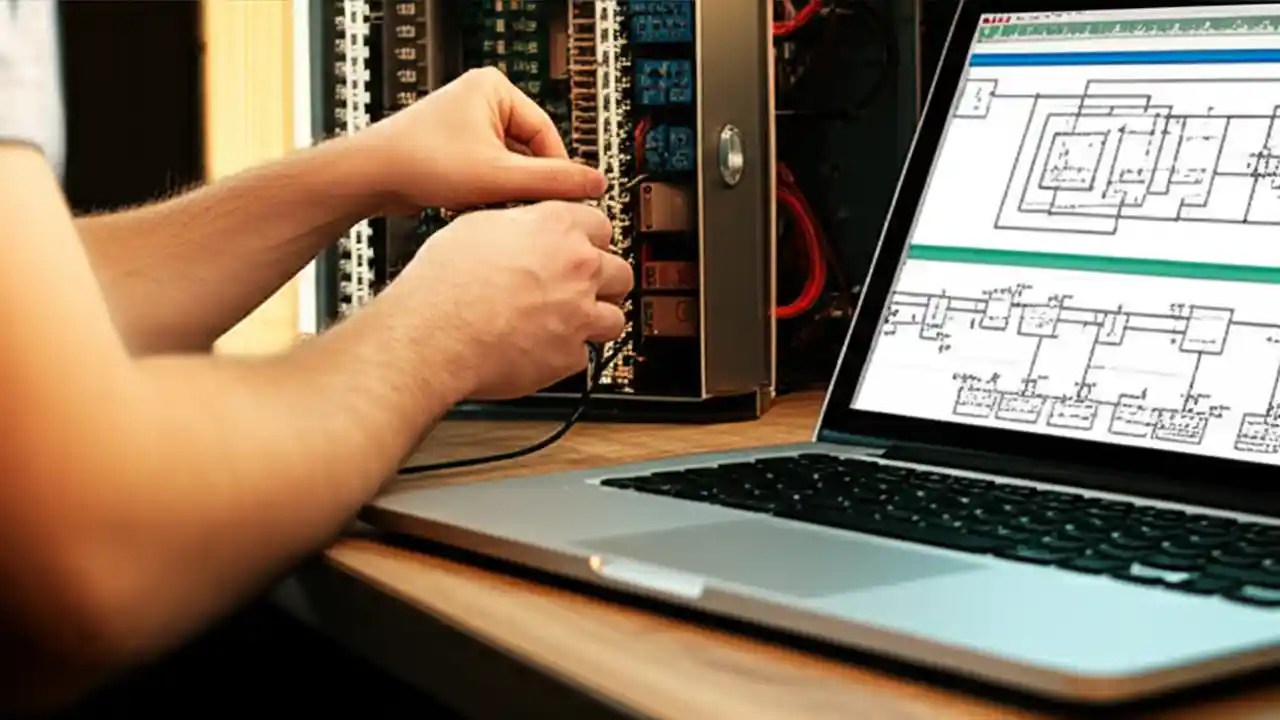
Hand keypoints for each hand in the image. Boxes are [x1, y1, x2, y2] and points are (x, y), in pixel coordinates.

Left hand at [355, 67, 605, 213]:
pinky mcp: (453, 149)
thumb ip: (552, 181)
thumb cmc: (419, 161)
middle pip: (527, 154)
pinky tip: (466, 203)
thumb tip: (593, 184)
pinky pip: (486, 175)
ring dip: (500, 192)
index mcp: (496, 88)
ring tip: (483, 203)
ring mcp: (466, 125)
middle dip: (520, 184)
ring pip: (506, 168)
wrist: (369, 178)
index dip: (555, 173)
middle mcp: (481, 101)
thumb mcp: (499, 176)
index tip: (565, 201)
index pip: (548, 135)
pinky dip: (482, 194)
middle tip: (518, 208)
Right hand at [395, 201, 632, 399]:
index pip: (602, 225)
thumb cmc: (444, 282)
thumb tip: (520, 227)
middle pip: (620, 271)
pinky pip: (584, 355)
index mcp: (556, 228)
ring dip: (597, 320)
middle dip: (605, 281)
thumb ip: (516, 226)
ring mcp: (579, 314)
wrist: (435, 334)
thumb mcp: (475, 226)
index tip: (587, 247)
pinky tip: (546, 349)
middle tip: (584, 287)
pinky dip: (568, 354)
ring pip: (615, 317)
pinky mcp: (570, 356)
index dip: (591, 239)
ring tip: (574, 322)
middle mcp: (577, 268)